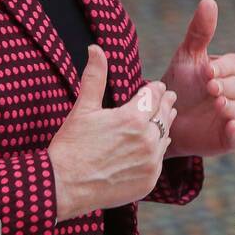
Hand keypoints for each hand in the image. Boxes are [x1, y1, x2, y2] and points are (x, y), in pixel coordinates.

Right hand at [48, 44, 177, 221]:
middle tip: (169, 98)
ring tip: (166, 118)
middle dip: (165, 104)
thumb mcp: (83, 108)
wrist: (65, 186)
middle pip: (163, 116)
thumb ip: (95, 77)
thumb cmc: (71, 145)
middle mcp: (146, 140)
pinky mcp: (148, 181)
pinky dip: (158, 150)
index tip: (157, 86)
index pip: (153, 96)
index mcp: (132, 118)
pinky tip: (157, 145)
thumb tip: (95, 48)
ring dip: (165, 126)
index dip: (155, 89)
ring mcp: (150, 162)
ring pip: (165, 137)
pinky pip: (159, 160)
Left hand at [161, 0, 234, 157]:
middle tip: (210, 87)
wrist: (166, 117)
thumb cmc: (180, 83)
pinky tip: (228, 126)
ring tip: (218, 103)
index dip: (225, 68)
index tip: (207, 70)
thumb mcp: (187, 57)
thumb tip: (209, 1)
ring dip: (233, 107)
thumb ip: (200, 32)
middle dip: (228, 87)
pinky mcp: (234, 138)